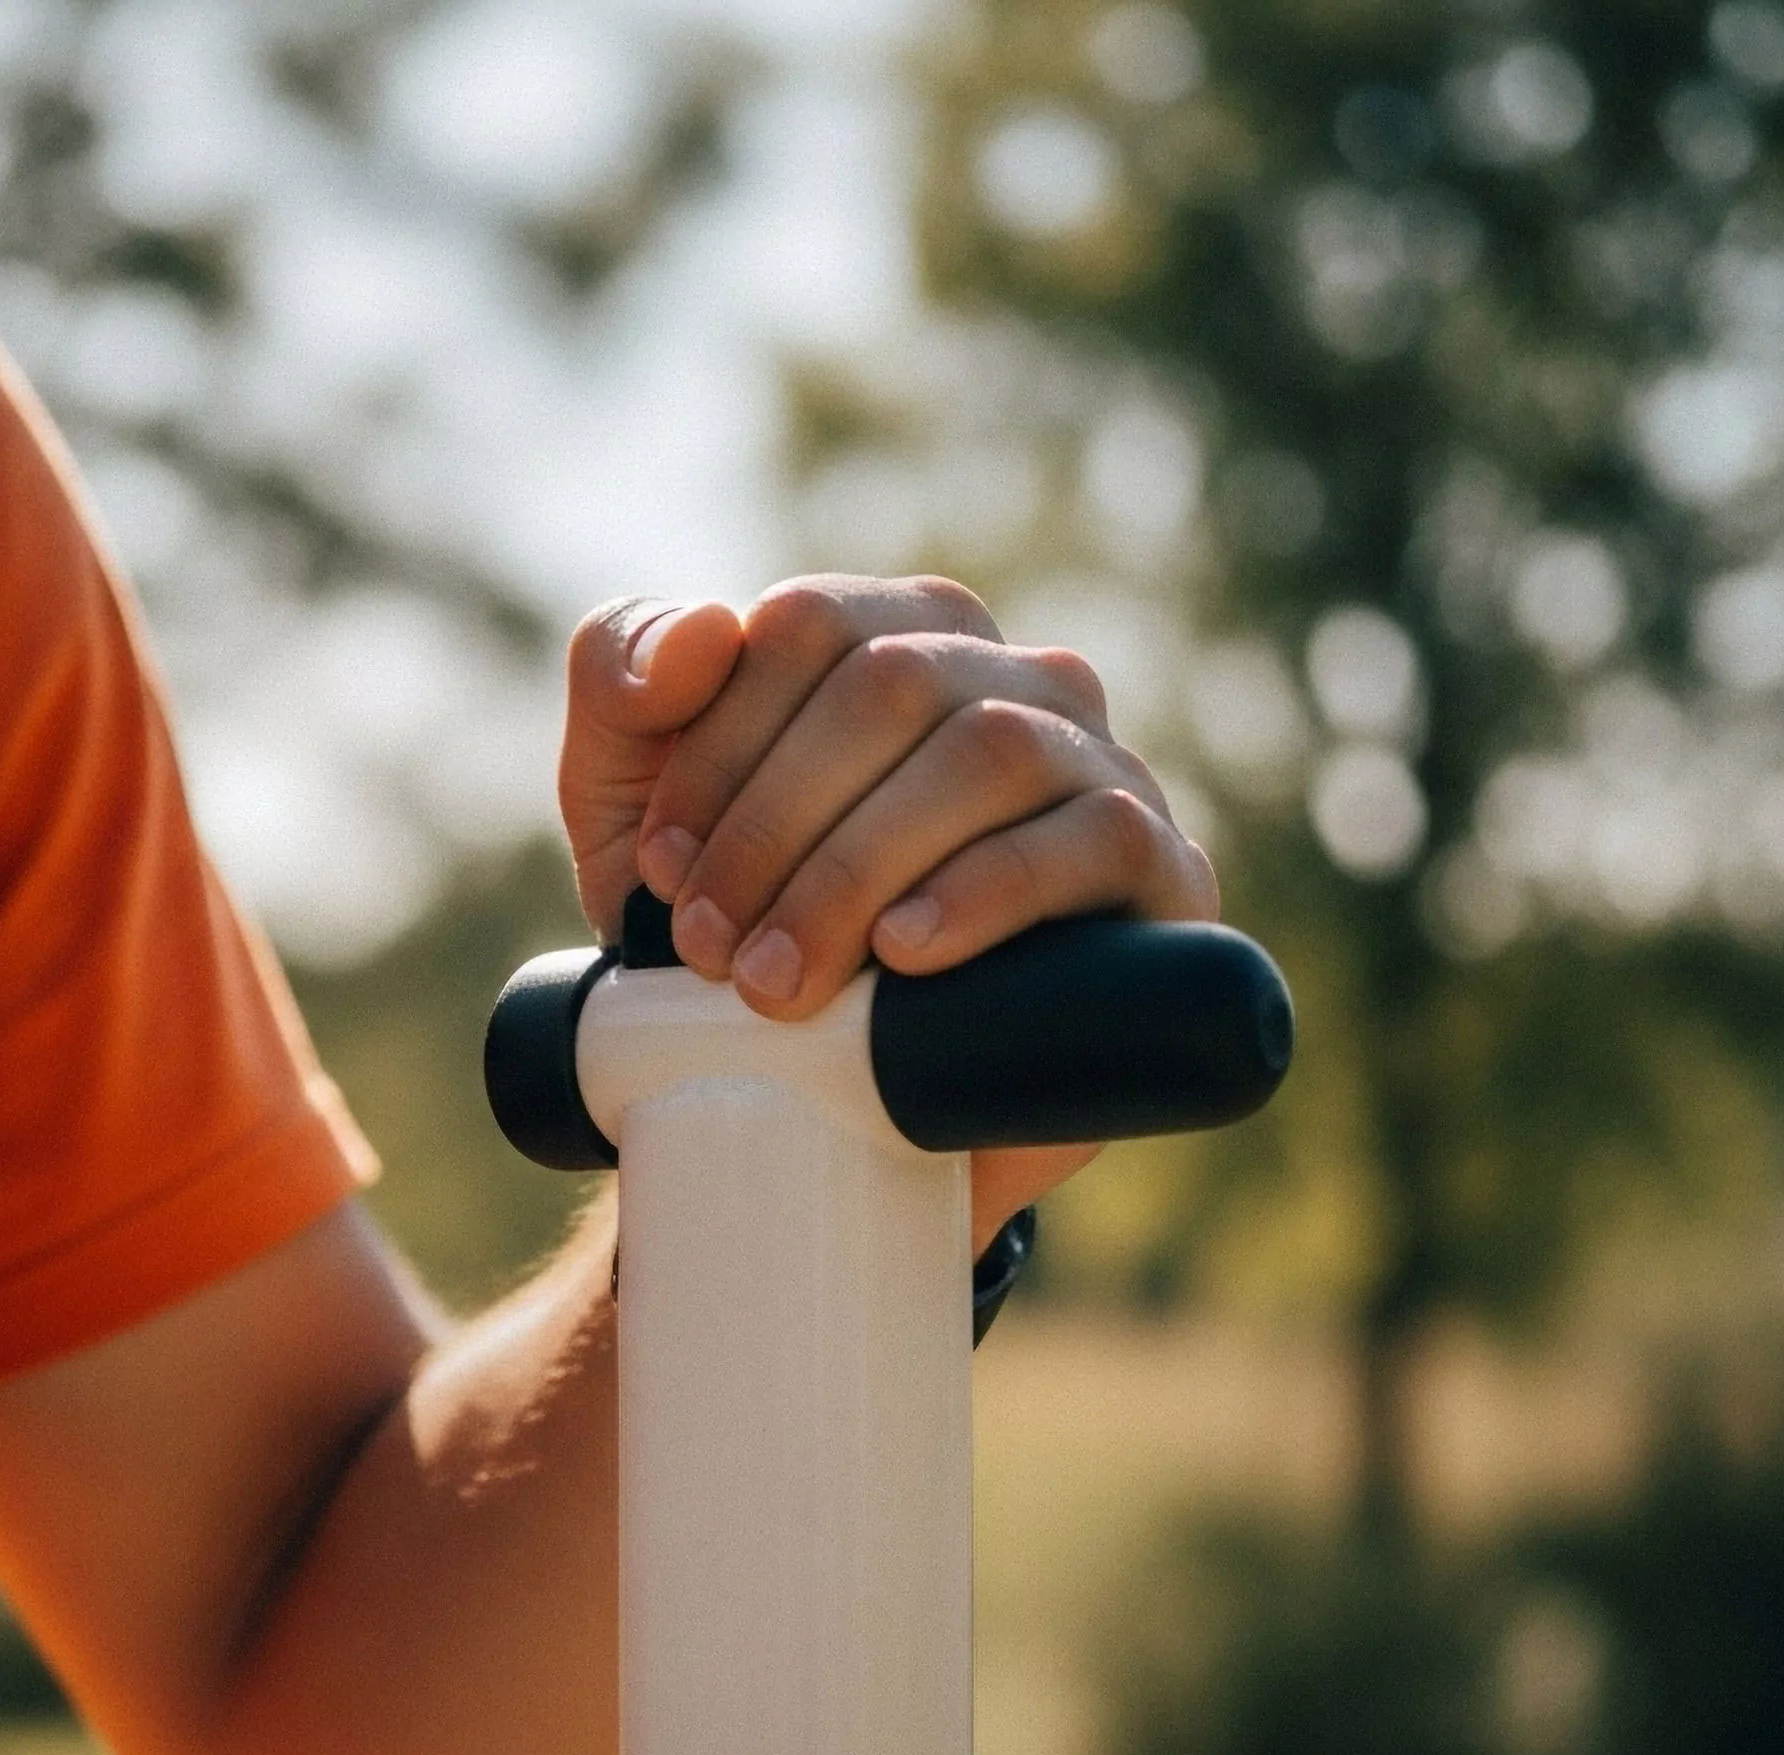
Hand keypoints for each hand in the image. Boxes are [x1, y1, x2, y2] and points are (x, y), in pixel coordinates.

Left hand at [560, 575, 1221, 1224]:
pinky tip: (906, 952)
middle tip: (708, 952)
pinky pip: (1091, 840)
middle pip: (892, 684)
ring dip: (856, 869)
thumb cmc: (744, 915)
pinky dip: (984, 891)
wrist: (845, 1100)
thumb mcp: (638, 803)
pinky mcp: (1161, 868)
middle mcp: (1010, 675)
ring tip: (778, 982)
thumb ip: (623, 683)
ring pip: (988, 752)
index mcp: (897, 633)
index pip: (812, 625)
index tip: (657, 868)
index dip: (720, 743)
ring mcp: (1098, 763)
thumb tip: (704, 630)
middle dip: (775, 825)